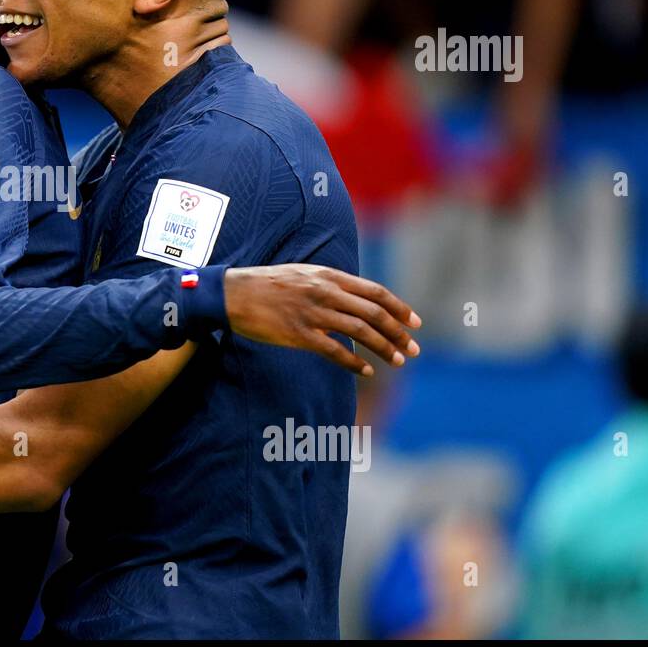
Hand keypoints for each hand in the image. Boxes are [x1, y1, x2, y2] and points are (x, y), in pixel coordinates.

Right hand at [224, 264, 420, 374]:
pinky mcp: (299, 334)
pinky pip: (335, 351)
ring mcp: (313, 313)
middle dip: (398, 333)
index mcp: (328, 276)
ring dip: (384, 348)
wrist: (233, 293)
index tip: (415, 323)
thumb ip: (330, 284)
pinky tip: (365, 372)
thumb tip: (355, 300)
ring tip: (397, 362)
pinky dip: (354, 363)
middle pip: (374, 314)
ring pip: (360, 332)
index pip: (375, 292)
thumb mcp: (303, 274)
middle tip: (413, 350)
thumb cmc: (267, 284)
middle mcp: (325, 292)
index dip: (399, 308)